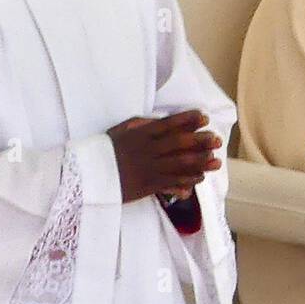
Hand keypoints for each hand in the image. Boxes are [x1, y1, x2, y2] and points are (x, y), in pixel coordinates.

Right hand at [106, 110, 221, 203]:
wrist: (87, 175)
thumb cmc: (106, 150)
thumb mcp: (122, 130)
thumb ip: (143, 124)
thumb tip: (162, 120)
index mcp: (140, 134)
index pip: (168, 124)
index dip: (188, 120)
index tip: (204, 117)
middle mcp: (147, 150)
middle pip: (178, 144)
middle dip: (200, 141)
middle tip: (216, 140)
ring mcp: (148, 168)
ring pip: (178, 164)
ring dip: (200, 162)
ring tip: (216, 161)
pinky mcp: (147, 185)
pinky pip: (171, 182)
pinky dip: (187, 181)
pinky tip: (199, 178)